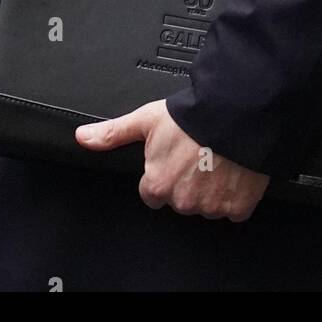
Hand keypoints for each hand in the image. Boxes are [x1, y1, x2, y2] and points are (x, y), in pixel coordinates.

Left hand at [75, 99, 268, 221]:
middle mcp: (182, 201)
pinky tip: (234, 172)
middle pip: (180, 199)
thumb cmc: (190, 116)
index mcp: (157, 184)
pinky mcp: (238, 206)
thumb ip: (113, 133)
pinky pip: (234, 208)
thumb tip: (82, 137)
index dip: (162, 173)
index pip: (152, 192)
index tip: (174, 159)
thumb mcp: (146, 120)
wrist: (233, 113)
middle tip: (196, 155)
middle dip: (187, 182)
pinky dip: (235, 194)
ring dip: (211, 188)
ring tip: (217, 159)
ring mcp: (211, 206)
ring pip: (207, 204)